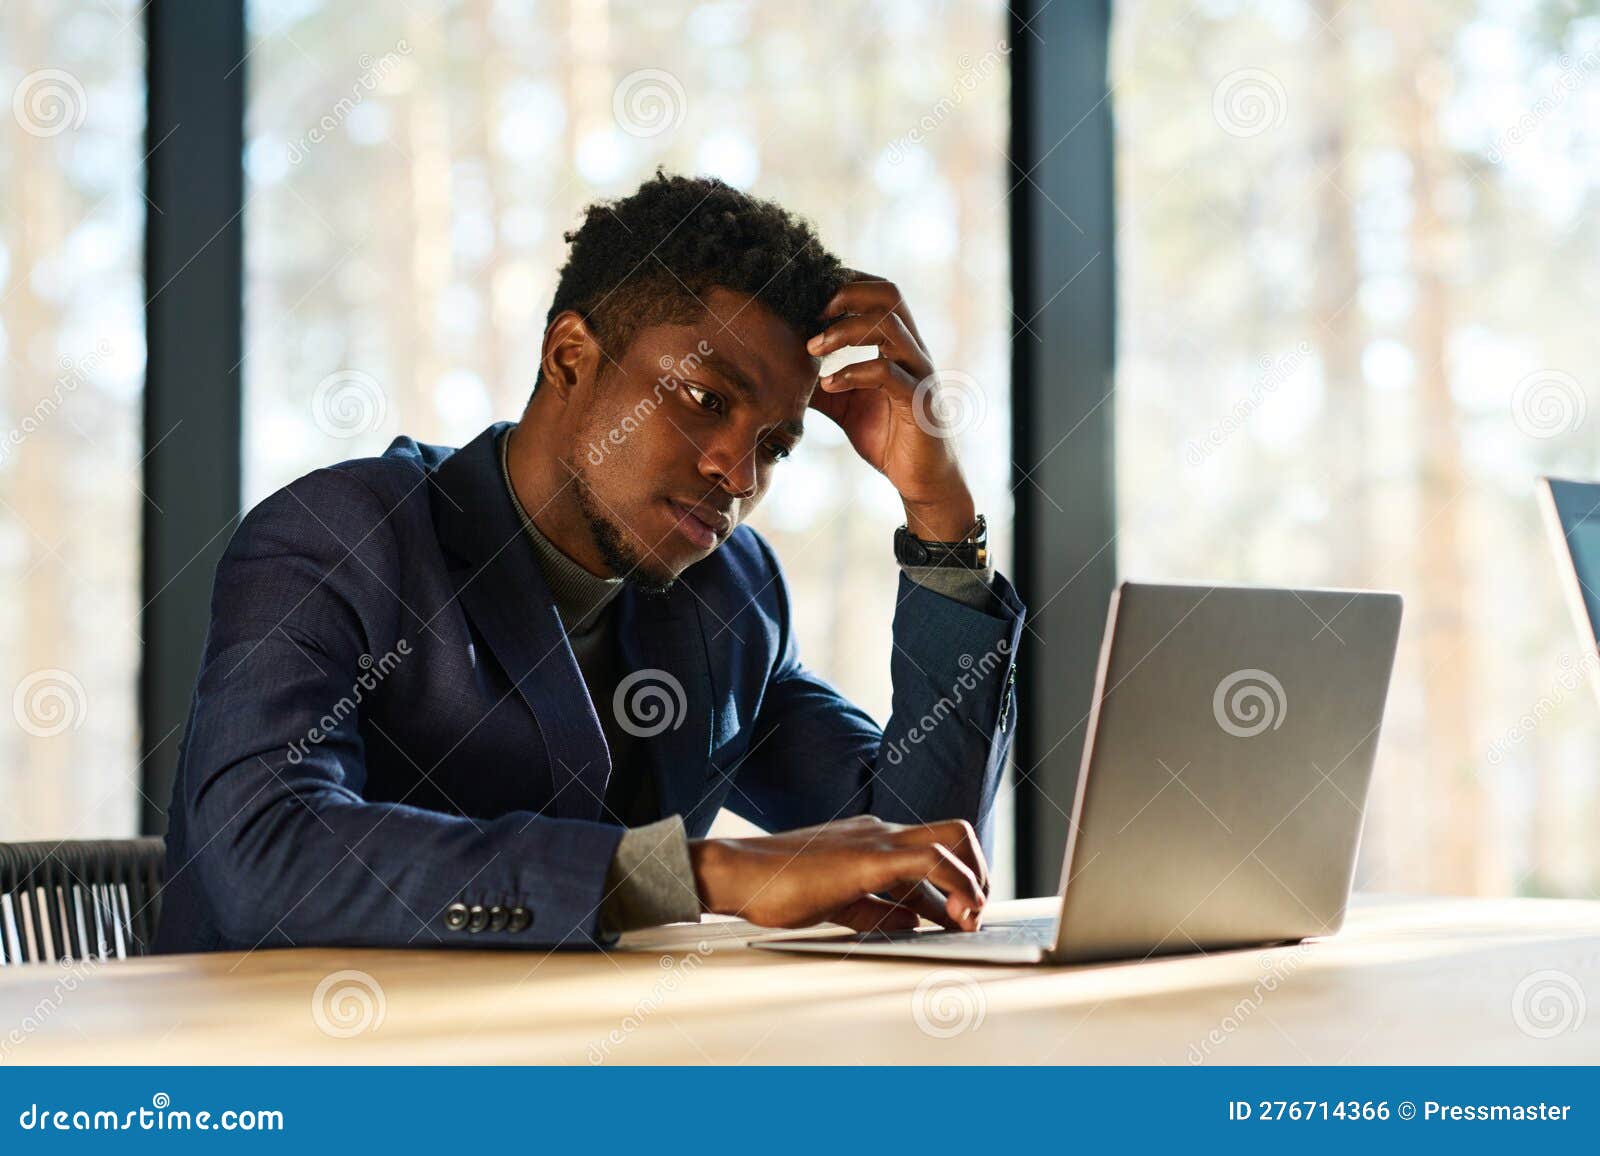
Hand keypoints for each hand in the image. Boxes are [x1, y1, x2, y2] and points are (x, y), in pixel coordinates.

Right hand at [688, 814, 989, 933]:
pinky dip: (958, 885)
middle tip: (973, 915)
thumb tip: (915, 921)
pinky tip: (957, 914)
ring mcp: (877, 839)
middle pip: (956, 832)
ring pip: (953, 838)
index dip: (959, 883)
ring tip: (969, 920)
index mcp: (872, 841)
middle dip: (978, 872)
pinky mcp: (871, 856)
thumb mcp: (838, 903)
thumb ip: (878, 910)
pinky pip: (934, 859)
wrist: (737, 874)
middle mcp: (881, 832)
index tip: (962, 917)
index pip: (934, 849)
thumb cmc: (774, 888)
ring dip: (975, 879)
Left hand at [806, 272, 977, 541]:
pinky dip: (853, 373)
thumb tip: (778, 369)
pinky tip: (830, 384)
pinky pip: (887, 374)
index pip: (877, 292)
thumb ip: (818, 382)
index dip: (845, 282)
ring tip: (811, 348)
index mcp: (897, 344)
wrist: (921, 479)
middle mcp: (912, 350)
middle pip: (888, 294)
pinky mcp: (917, 401)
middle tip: (810, 312)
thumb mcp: (843, 404)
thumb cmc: (886, 436)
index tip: (809, 293)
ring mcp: (918, 373)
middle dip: (846, 294)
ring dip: (843, 331)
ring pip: (888, 327)